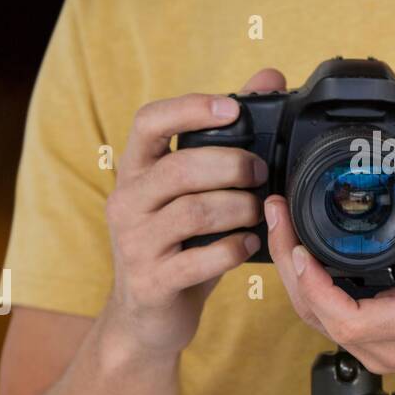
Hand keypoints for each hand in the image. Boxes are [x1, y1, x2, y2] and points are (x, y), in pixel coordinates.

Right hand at [104, 68, 283, 354]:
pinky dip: (233, 249)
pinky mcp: (150, 281)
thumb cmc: (176, 246)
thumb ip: (225, 138)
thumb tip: (269, 78)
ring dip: (239, 208)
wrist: (145, 316)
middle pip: (181, 168)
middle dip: (232, 166)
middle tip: (260, 173)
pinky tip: (247, 245)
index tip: (231, 109)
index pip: (148, 123)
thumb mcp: (192, 193)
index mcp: (134, 173)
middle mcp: (126, 203)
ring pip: (195, 212)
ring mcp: (134, 244)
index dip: (189, 109)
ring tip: (257, 212)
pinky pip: (200, 259)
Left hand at [264, 157, 394, 376]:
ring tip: (281, 227)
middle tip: (277, 215)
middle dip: (288, 267)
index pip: (345, 318)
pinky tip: (299, 253)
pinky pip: (326, 318)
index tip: (297, 248)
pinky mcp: (371, 345)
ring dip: (293, 276)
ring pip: (315, 319)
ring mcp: (376, 351)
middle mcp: (388, 345)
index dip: (312, 285)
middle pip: (315, 315)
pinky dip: (308, 287)